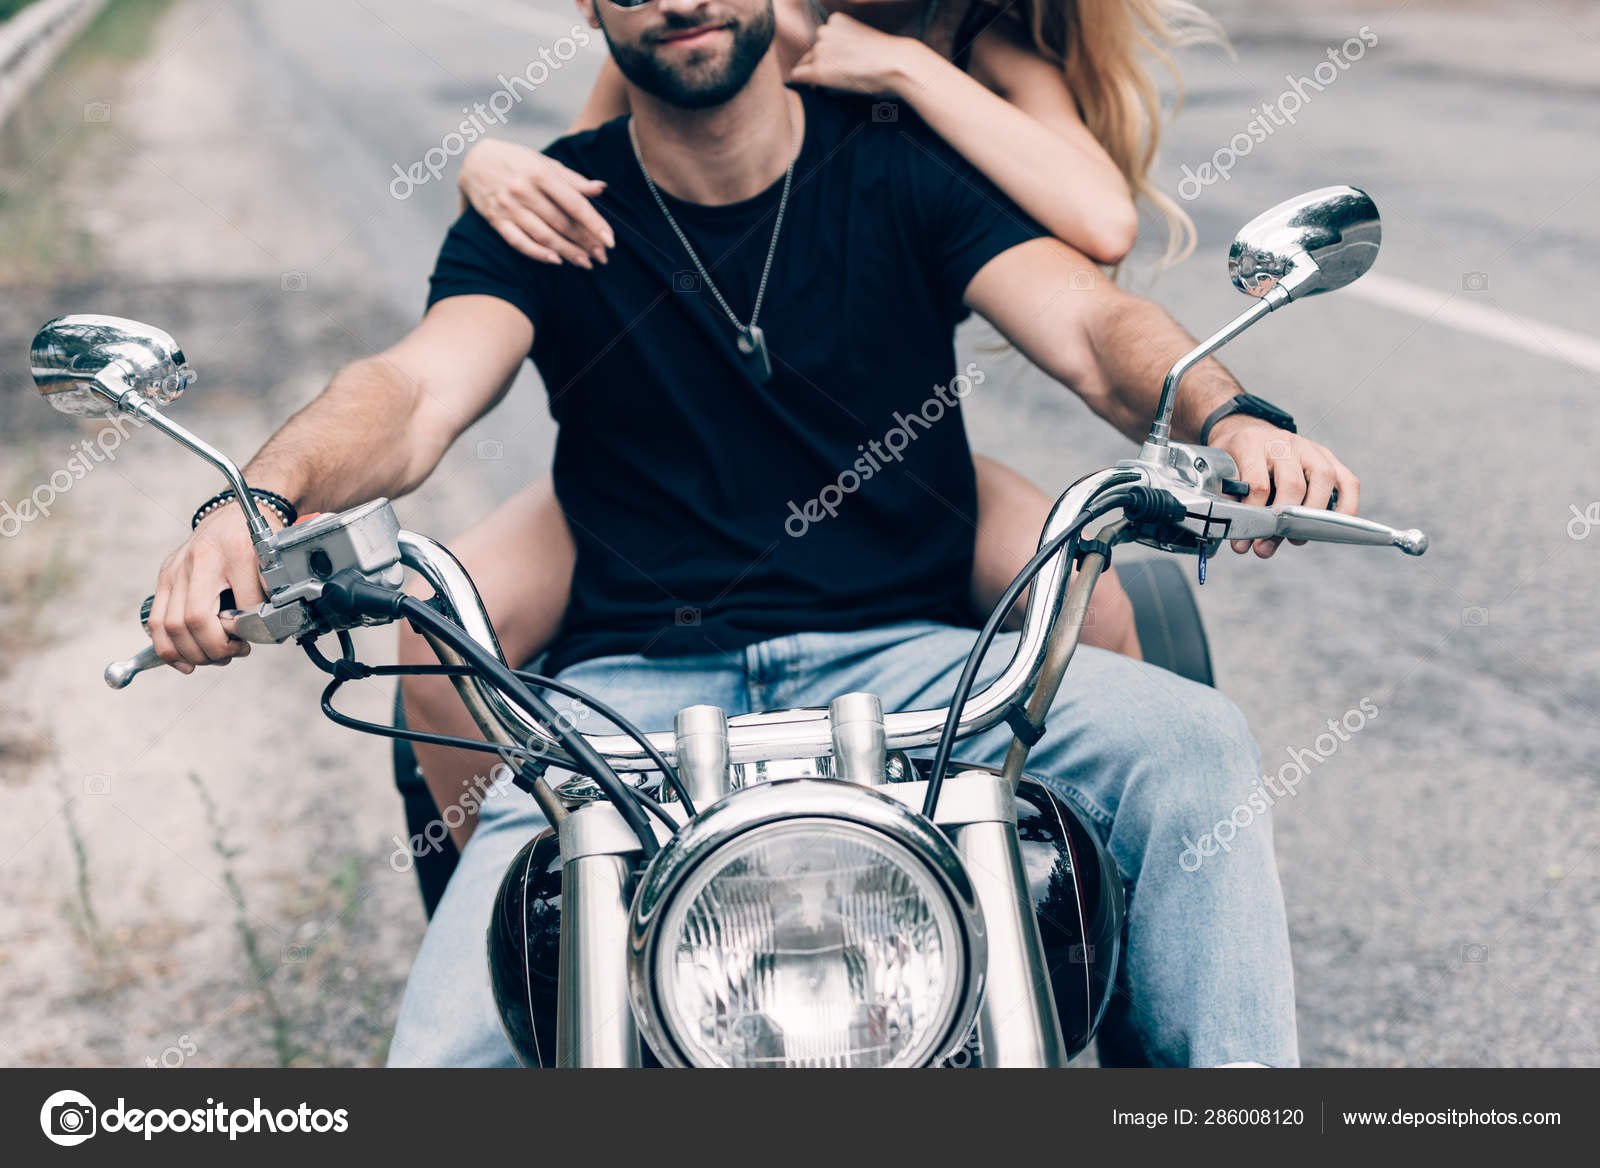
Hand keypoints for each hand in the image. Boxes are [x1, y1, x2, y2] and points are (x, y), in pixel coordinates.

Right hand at [149, 503, 283, 671]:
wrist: (232, 515)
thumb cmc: (255, 540)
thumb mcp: (272, 559)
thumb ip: (270, 591)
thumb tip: (266, 631)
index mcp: (236, 550)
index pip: (244, 603)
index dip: (252, 629)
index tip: (259, 636)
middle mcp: (201, 559)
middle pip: (196, 619)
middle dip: (216, 648)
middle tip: (237, 651)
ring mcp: (177, 569)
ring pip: (171, 625)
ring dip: (194, 653)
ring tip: (217, 657)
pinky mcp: (164, 577)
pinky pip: (155, 622)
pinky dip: (168, 649)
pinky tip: (186, 662)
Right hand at [458, 138, 613, 267]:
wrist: (473, 159)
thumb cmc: (516, 160)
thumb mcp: (543, 161)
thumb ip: (571, 178)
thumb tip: (600, 189)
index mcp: (540, 173)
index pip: (573, 203)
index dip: (594, 223)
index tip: (610, 240)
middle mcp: (524, 191)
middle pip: (561, 223)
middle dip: (585, 242)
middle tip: (602, 257)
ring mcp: (508, 207)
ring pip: (543, 235)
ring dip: (567, 252)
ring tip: (586, 263)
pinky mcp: (495, 220)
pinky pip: (518, 241)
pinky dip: (537, 253)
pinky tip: (556, 261)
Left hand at [790, 13, 917, 96]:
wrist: (897, 64)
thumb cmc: (889, 56)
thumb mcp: (864, 39)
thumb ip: (846, 43)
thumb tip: (834, 60)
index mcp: (836, 20)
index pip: (822, 39)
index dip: (829, 56)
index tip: (841, 65)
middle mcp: (824, 31)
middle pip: (812, 52)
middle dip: (820, 64)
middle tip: (840, 77)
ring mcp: (819, 50)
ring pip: (805, 65)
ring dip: (815, 74)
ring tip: (837, 83)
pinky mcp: (817, 70)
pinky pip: (798, 76)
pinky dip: (803, 83)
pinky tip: (817, 88)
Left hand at [1207, 415, 1360, 558]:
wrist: (1248, 432)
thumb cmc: (1235, 459)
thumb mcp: (1222, 475)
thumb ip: (1233, 505)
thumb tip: (1244, 545)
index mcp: (1252, 444)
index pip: (1259, 483)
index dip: (1255, 515)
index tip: (1245, 538)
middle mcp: (1284, 442)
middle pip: (1293, 484)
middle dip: (1283, 521)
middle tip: (1266, 546)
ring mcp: (1309, 448)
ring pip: (1324, 479)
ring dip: (1313, 515)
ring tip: (1296, 538)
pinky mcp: (1329, 458)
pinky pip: (1348, 481)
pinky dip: (1346, 506)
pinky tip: (1335, 527)